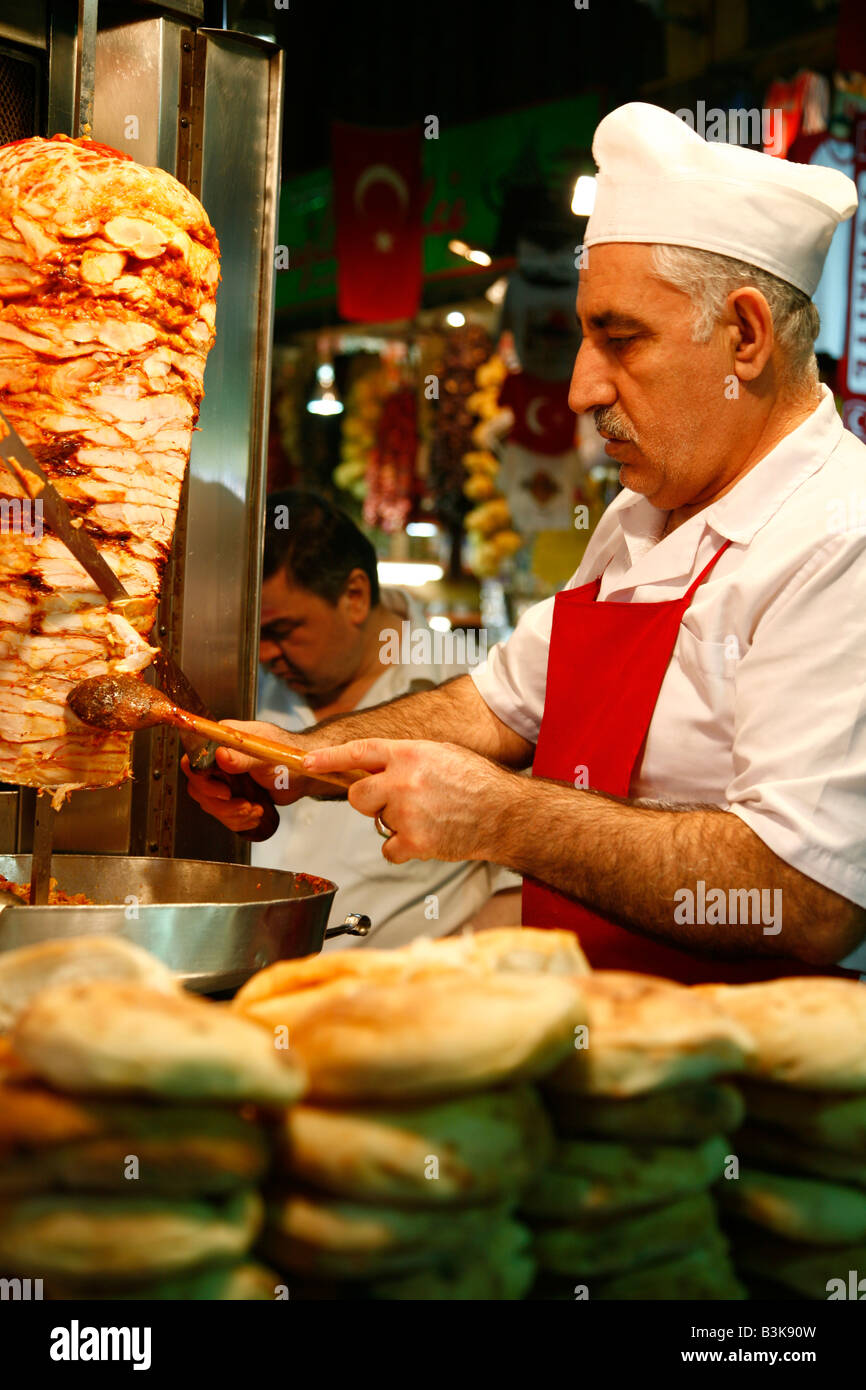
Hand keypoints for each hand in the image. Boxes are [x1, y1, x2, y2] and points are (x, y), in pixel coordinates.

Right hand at [181, 721, 338, 833]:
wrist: (306, 774)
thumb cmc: (291, 755)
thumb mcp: (268, 755)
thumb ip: (243, 756)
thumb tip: (221, 755)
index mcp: (224, 739)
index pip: (194, 758)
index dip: (203, 779)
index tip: (224, 791)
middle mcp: (220, 758)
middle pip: (198, 786)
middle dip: (220, 803)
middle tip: (242, 804)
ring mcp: (225, 778)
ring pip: (209, 803)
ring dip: (231, 813)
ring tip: (254, 810)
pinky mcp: (233, 795)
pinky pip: (223, 814)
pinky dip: (238, 820)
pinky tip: (256, 814)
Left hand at [301, 738, 516, 863]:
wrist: (504, 812)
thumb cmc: (476, 781)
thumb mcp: (439, 754)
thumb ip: (405, 759)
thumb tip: (377, 768)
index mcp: (409, 753)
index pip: (358, 753)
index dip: (329, 758)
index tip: (308, 762)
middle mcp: (403, 780)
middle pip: (357, 796)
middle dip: (369, 802)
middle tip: (395, 803)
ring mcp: (408, 812)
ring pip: (378, 823)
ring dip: (396, 824)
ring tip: (429, 817)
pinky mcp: (415, 841)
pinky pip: (390, 849)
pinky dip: (405, 849)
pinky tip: (429, 837)